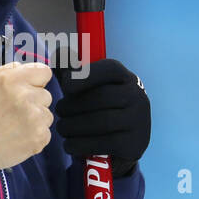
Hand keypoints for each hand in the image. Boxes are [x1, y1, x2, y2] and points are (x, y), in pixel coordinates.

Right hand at [0, 62, 53, 173]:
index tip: (28, 88)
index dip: (36, 80)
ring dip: (36, 118)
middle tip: (15, 110)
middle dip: (34, 101)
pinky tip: (20, 135)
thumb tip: (24, 67)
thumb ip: (7, 68)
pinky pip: (46, 131)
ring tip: (16, 124)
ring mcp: (35, 118)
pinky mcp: (40, 136)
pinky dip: (36, 134)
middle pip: (46, 94)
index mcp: (12, 79)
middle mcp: (25, 97)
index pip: (44, 72)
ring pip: (47, 114)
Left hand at [53, 58, 149, 177]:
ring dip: (74, 126)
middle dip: (74, 105)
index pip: (110, 69)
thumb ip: (73, 72)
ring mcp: (139, 122)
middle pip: (102, 97)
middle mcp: (138, 97)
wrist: (121, 145)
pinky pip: (103, 142)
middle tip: (58, 112)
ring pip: (101, 121)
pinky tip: (69, 144)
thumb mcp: (88, 90)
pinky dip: (80, 144)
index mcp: (127, 79)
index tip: (66, 85)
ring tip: (61, 128)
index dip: (86, 75)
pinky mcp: (134, 144)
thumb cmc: (99, 110)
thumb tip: (58, 52)